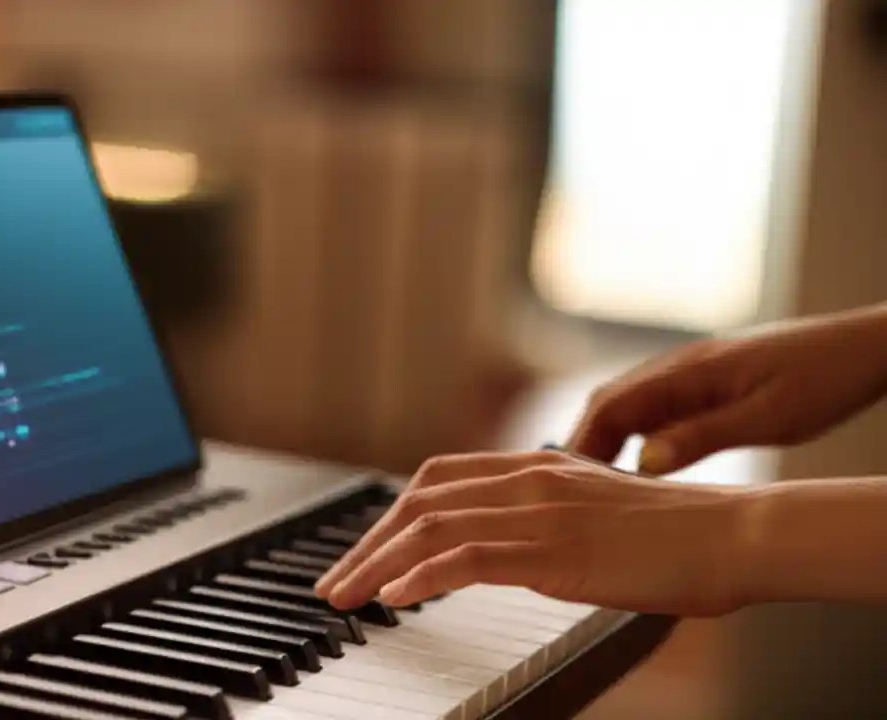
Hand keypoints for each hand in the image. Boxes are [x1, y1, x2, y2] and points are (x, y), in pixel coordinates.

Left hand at [313, 450, 758, 616]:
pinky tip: (396, 598)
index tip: (362, 553)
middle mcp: (526, 479)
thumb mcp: (593, 509)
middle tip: (333, 581)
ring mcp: (538, 511)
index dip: (389, 517)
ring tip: (346, 596)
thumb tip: (506, 541)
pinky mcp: (554, 549)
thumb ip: (545, 513)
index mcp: (533, 467)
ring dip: (378, 564)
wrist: (732, 534)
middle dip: (366, 544)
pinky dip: (423, 575)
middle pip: (418, 501)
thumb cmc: (673, 532)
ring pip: (431, 527)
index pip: (436, 481)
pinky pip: (469, 557)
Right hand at [570, 305, 886, 472]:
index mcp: (688, 372)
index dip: (582, 443)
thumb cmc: (828, 379)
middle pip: (611, 402)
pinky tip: (643, 462)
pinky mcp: (710, 380)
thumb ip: (702, 436)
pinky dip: (637, 433)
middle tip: (569, 489)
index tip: (564, 482)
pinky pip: (657, 406)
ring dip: (608, 438)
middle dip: (585, 442)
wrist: (869, 345)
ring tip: (596, 483)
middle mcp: (682, 366)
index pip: (612, 405)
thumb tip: (642, 461)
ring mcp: (695, 371)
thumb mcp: (769, 418)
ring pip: (631, 404)